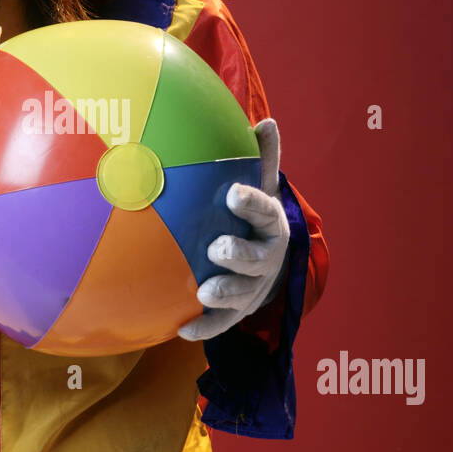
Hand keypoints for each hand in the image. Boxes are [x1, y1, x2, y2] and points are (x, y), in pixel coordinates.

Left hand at [177, 118, 289, 340]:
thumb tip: (266, 122)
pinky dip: (205, 328)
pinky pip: (222, 323)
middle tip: (217, 248)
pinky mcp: (237, 311)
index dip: (252, 204)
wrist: (266, 262)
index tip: (233, 192)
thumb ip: (261, 158)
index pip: (265, 213)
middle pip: (258, 261)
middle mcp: (266, 259)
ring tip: (203, 291)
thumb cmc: (252, 216)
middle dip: (240, 255)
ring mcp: (253, 287)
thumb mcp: (259, 185)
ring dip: (224, 293)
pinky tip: (181, 329)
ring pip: (242, 294)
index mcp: (271, 225)